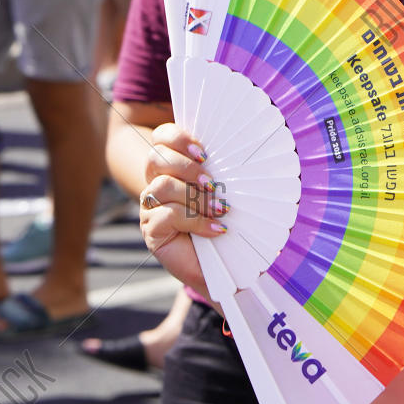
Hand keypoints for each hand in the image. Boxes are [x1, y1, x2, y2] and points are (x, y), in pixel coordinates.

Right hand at [138, 124, 224, 301]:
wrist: (221, 266)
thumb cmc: (229, 223)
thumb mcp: (229, 191)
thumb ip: (226, 170)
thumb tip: (251, 145)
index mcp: (174, 167)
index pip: (163, 137)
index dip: (178, 138)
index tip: (204, 152)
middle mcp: (158, 183)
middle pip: (156, 158)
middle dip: (187, 167)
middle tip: (212, 183)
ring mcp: (152, 207)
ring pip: (162, 186)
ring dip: (194, 196)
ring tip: (220, 209)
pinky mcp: (152, 229)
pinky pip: (167, 215)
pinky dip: (195, 221)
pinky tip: (216, 229)